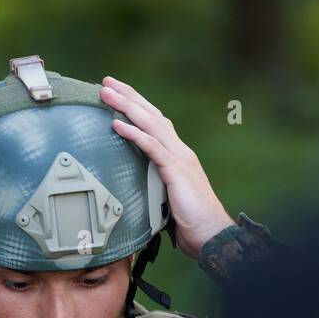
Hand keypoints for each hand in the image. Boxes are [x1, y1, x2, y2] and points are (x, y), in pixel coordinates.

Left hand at [101, 76, 233, 259]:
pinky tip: (117, 125)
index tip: (117, 94)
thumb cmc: (192, 224)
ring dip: (126, 106)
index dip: (137, 106)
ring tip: (105, 93)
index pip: (155, 123)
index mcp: (178, 156)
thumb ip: (155, 188)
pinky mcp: (177, 171)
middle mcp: (180, 151)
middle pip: (151, 115)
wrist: (213, 236)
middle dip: (128, 96)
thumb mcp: (168, 200)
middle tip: (106, 82)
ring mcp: (180, 159)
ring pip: (150, 124)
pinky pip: (152, 147)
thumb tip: (135, 190)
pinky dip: (134, 134)